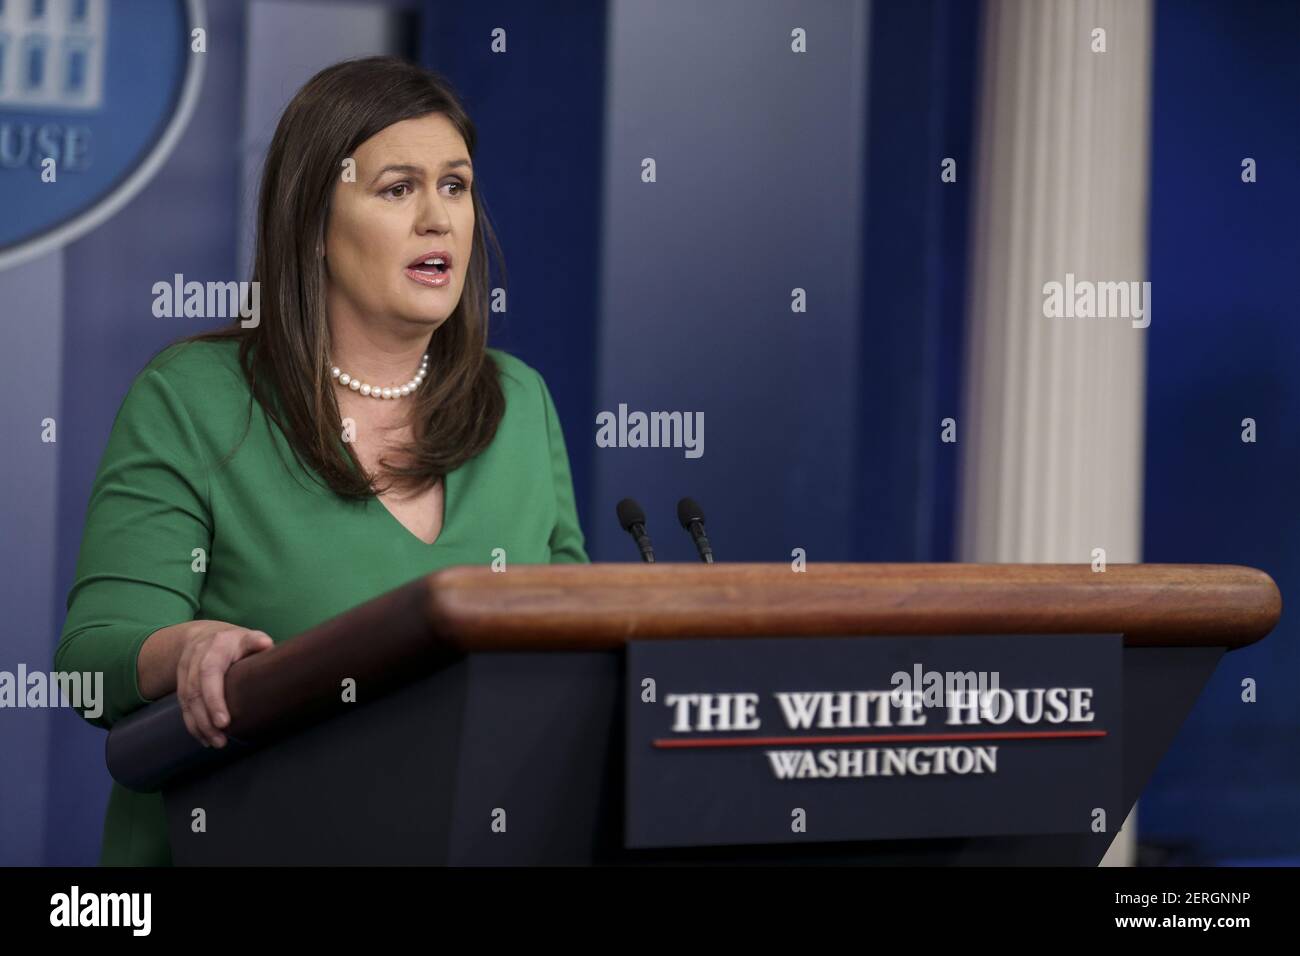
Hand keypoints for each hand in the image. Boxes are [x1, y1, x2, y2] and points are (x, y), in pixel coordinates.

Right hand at [176, 624, 273, 747]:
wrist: (204, 635)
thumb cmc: (236, 641)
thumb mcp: (248, 636)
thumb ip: (256, 641)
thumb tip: (265, 644)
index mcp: (215, 646)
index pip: (209, 674)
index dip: (214, 699)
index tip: (225, 722)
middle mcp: (195, 658)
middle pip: (194, 692)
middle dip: (206, 719)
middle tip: (222, 740)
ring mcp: (185, 671)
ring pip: (186, 702)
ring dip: (199, 726)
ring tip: (216, 743)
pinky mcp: (180, 683)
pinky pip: (182, 706)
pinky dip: (192, 724)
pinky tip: (204, 738)